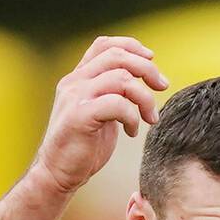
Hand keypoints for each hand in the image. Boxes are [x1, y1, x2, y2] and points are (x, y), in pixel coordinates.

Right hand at [32, 35, 168, 196]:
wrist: (57, 173)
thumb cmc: (82, 148)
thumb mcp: (99, 114)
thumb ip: (112, 95)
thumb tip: (140, 85)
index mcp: (78, 77)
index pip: (105, 45)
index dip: (131, 46)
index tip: (152, 61)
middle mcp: (75, 81)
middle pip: (117, 56)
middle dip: (147, 69)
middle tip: (162, 87)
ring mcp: (76, 97)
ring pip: (121, 78)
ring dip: (144, 97)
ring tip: (150, 118)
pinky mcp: (80, 116)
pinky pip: (116, 104)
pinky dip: (132, 117)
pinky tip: (131, 132)